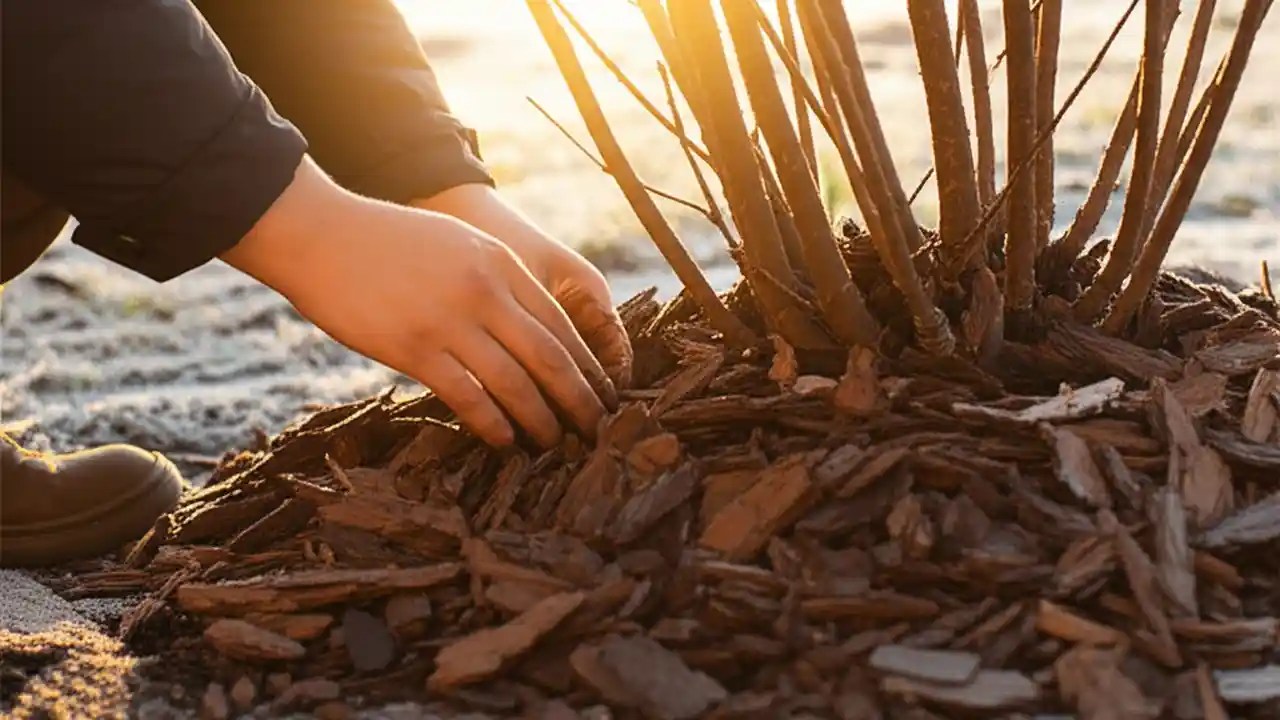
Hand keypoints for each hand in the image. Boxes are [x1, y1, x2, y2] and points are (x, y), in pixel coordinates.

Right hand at [222, 157, 615, 446]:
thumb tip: (525, 324)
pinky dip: (493, 424)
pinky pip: (468, 396)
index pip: (562, 324)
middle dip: (580, 399)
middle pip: (551, 356)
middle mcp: (485, 292)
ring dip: (541, 419)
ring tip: (555, 443)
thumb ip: (495, 279)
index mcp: (501, 264)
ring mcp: (450, 320)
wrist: (323, 234)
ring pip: (515, 382)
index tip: (603, 393)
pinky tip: (505, 441)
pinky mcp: (414, 348)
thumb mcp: (458, 245)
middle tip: (595, 430)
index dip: (588, 365)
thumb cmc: (388, 243)